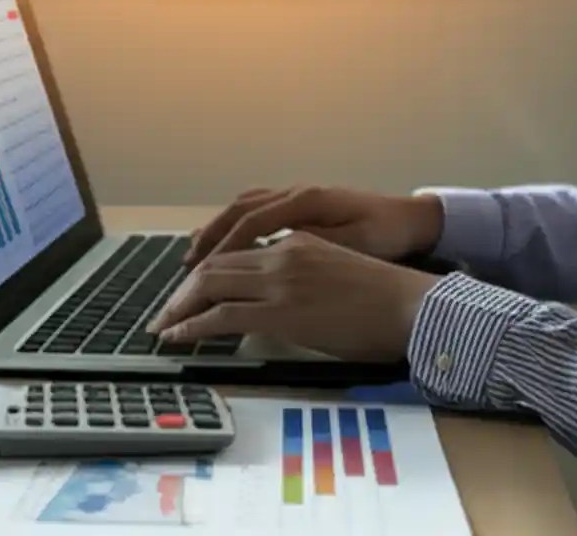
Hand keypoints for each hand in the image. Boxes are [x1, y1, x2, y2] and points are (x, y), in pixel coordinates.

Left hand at [148, 231, 442, 361]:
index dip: (203, 273)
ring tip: (164, 327)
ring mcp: (281, 280)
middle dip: (182, 291)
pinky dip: (193, 326)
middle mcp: (283, 252)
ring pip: (211, 285)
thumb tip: (277, 302)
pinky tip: (179, 337)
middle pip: (214, 264)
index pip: (235, 252)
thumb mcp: (334, 271)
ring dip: (180, 308)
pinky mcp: (282, 311)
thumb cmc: (385, 300)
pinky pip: (223, 315)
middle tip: (165, 313)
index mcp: (296, 240)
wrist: (412, 307)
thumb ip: (301, 276)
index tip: (187, 293)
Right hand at [184, 186, 443, 265]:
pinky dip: (232, 226)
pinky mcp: (298, 204)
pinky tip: (221, 246)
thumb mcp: (355, 247)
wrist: (412, 218)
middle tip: (184, 275)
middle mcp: (294, 193)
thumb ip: (312, 250)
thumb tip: (271, 258)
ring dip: (214, 234)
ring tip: (190, 261)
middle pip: (236, 214)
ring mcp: (295, 195)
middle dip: (206, 245)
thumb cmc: (387, 235)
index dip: (220, 254)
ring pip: (241, 209)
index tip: (199, 278)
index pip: (248, 226)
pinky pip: (254, 210)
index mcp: (306, 202)